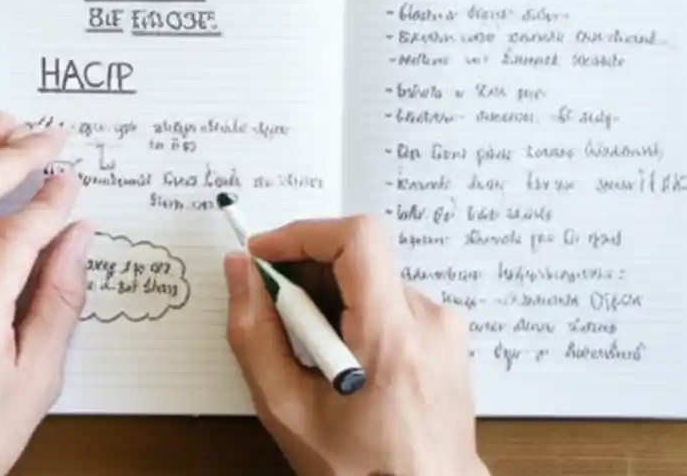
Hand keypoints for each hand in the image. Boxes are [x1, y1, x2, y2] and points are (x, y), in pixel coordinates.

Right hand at [223, 216, 487, 475]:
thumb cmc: (358, 468)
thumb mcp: (285, 407)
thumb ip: (253, 332)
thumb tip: (238, 270)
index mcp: (391, 336)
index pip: (355, 240)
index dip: (301, 234)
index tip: (263, 255)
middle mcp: (428, 320)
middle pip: (357, 259)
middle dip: (304, 273)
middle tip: (272, 314)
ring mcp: (444, 327)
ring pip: (370, 280)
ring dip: (328, 298)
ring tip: (309, 352)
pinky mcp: (447, 335)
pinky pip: (390, 300)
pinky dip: (354, 313)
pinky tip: (341, 359)